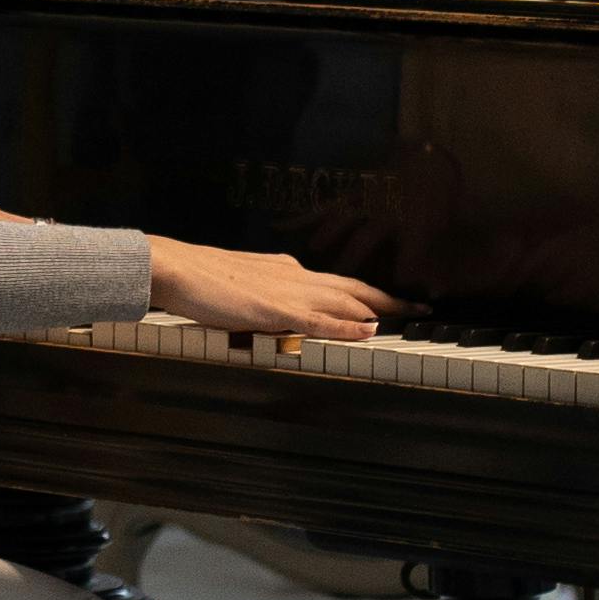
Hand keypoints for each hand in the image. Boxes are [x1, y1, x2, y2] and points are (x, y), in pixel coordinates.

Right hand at [148, 238, 389, 341]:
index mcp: (287, 271)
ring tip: (410, 315)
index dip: (368, 293)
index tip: (391, 301)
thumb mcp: (243, 284)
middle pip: (354, 288)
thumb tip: (284, 303)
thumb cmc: (201, 279)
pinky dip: (349, 326)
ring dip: (381, 308)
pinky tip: (370, 331)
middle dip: (390, 297)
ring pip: (346, 301)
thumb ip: (268, 291)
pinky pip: (321, 321)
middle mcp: (296, 277)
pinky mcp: (276, 310)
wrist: (176, 268)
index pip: (337, 284)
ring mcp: (288, 292)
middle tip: (422, 306)